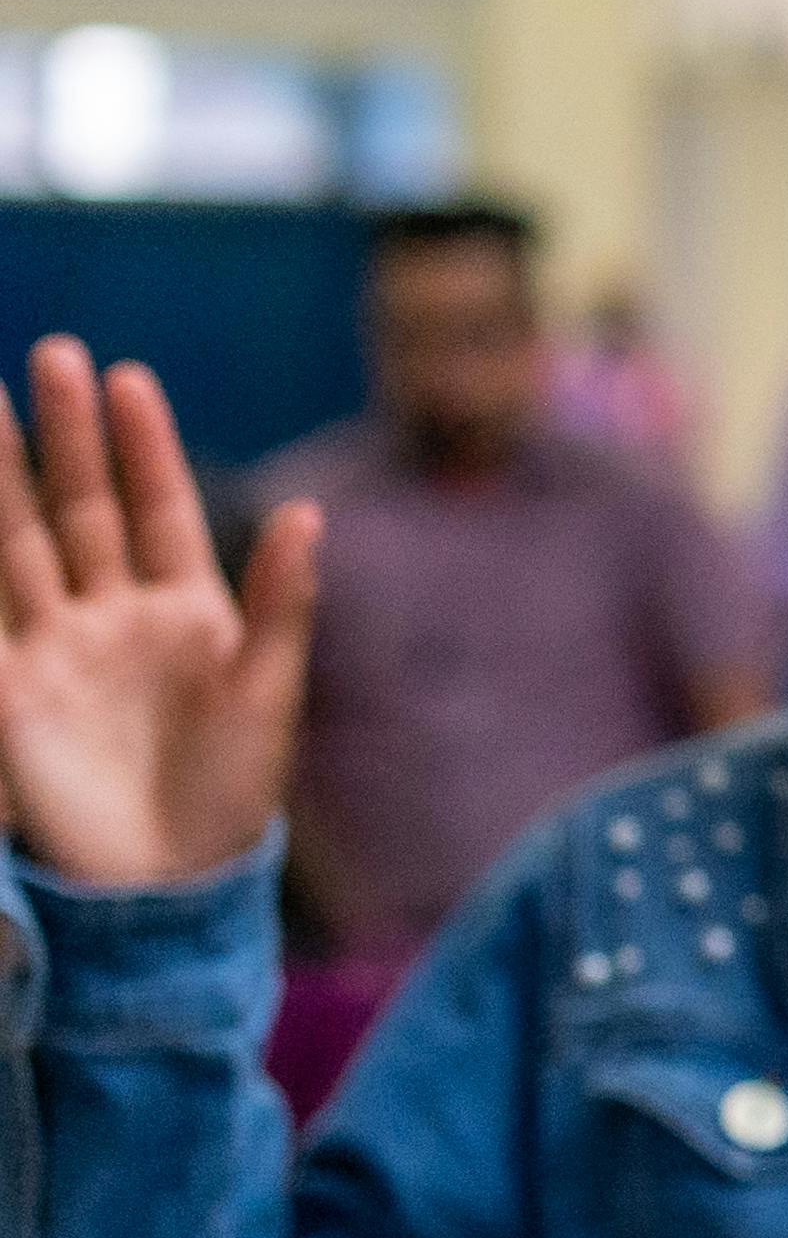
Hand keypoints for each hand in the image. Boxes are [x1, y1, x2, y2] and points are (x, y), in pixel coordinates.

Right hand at [0, 338, 317, 892]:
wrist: (170, 883)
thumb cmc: (233, 795)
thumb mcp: (269, 694)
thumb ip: (285, 602)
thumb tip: (307, 510)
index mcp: (189, 611)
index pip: (161, 507)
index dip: (144, 447)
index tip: (130, 378)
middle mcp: (115, 617)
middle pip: (84, 508)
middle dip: (68, 437)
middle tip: (56, 353)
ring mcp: (56, 649)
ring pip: (21, 543)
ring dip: (3, 478)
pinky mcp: (10, 691)